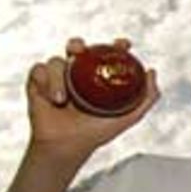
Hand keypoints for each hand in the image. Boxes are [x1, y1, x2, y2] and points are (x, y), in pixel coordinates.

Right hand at [26, 38, 159, 162]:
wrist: (68, 147)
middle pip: (77, 48)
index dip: (115, 46)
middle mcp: (78, 73)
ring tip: (62, 100)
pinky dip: (45, 82)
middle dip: (78, 44)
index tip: (123, 44)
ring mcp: (57, 77)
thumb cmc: (96, 133)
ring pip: (56, 61)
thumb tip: (152, 71)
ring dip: (58, 77)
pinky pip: (38, 70)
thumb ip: (146, 98)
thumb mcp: (128, 117)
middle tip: (80, 50)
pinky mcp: (38, 82)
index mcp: (98, 78)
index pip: (107, 54)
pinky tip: (51, 98)